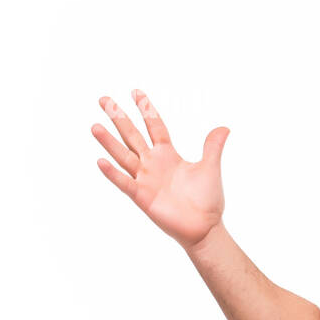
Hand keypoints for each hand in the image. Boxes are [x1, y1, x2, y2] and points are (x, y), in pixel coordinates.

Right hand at [92, 90, 230, 250]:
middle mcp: (153, 164)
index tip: (135, 92)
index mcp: (168, 155)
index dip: (146, 110)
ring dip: (109, 142)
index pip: (154, 126)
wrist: (204, 227)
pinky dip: (113, 173)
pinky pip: (125, 182)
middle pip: (133, 136)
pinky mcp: (142, 196)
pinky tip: (100, 161)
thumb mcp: (210, 167)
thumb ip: (213, 146)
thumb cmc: (207, 199)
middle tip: (104, 99)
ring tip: (95, 126)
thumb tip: (224, 128)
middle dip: (119, 118)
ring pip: (123, 156)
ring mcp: (145, 179)